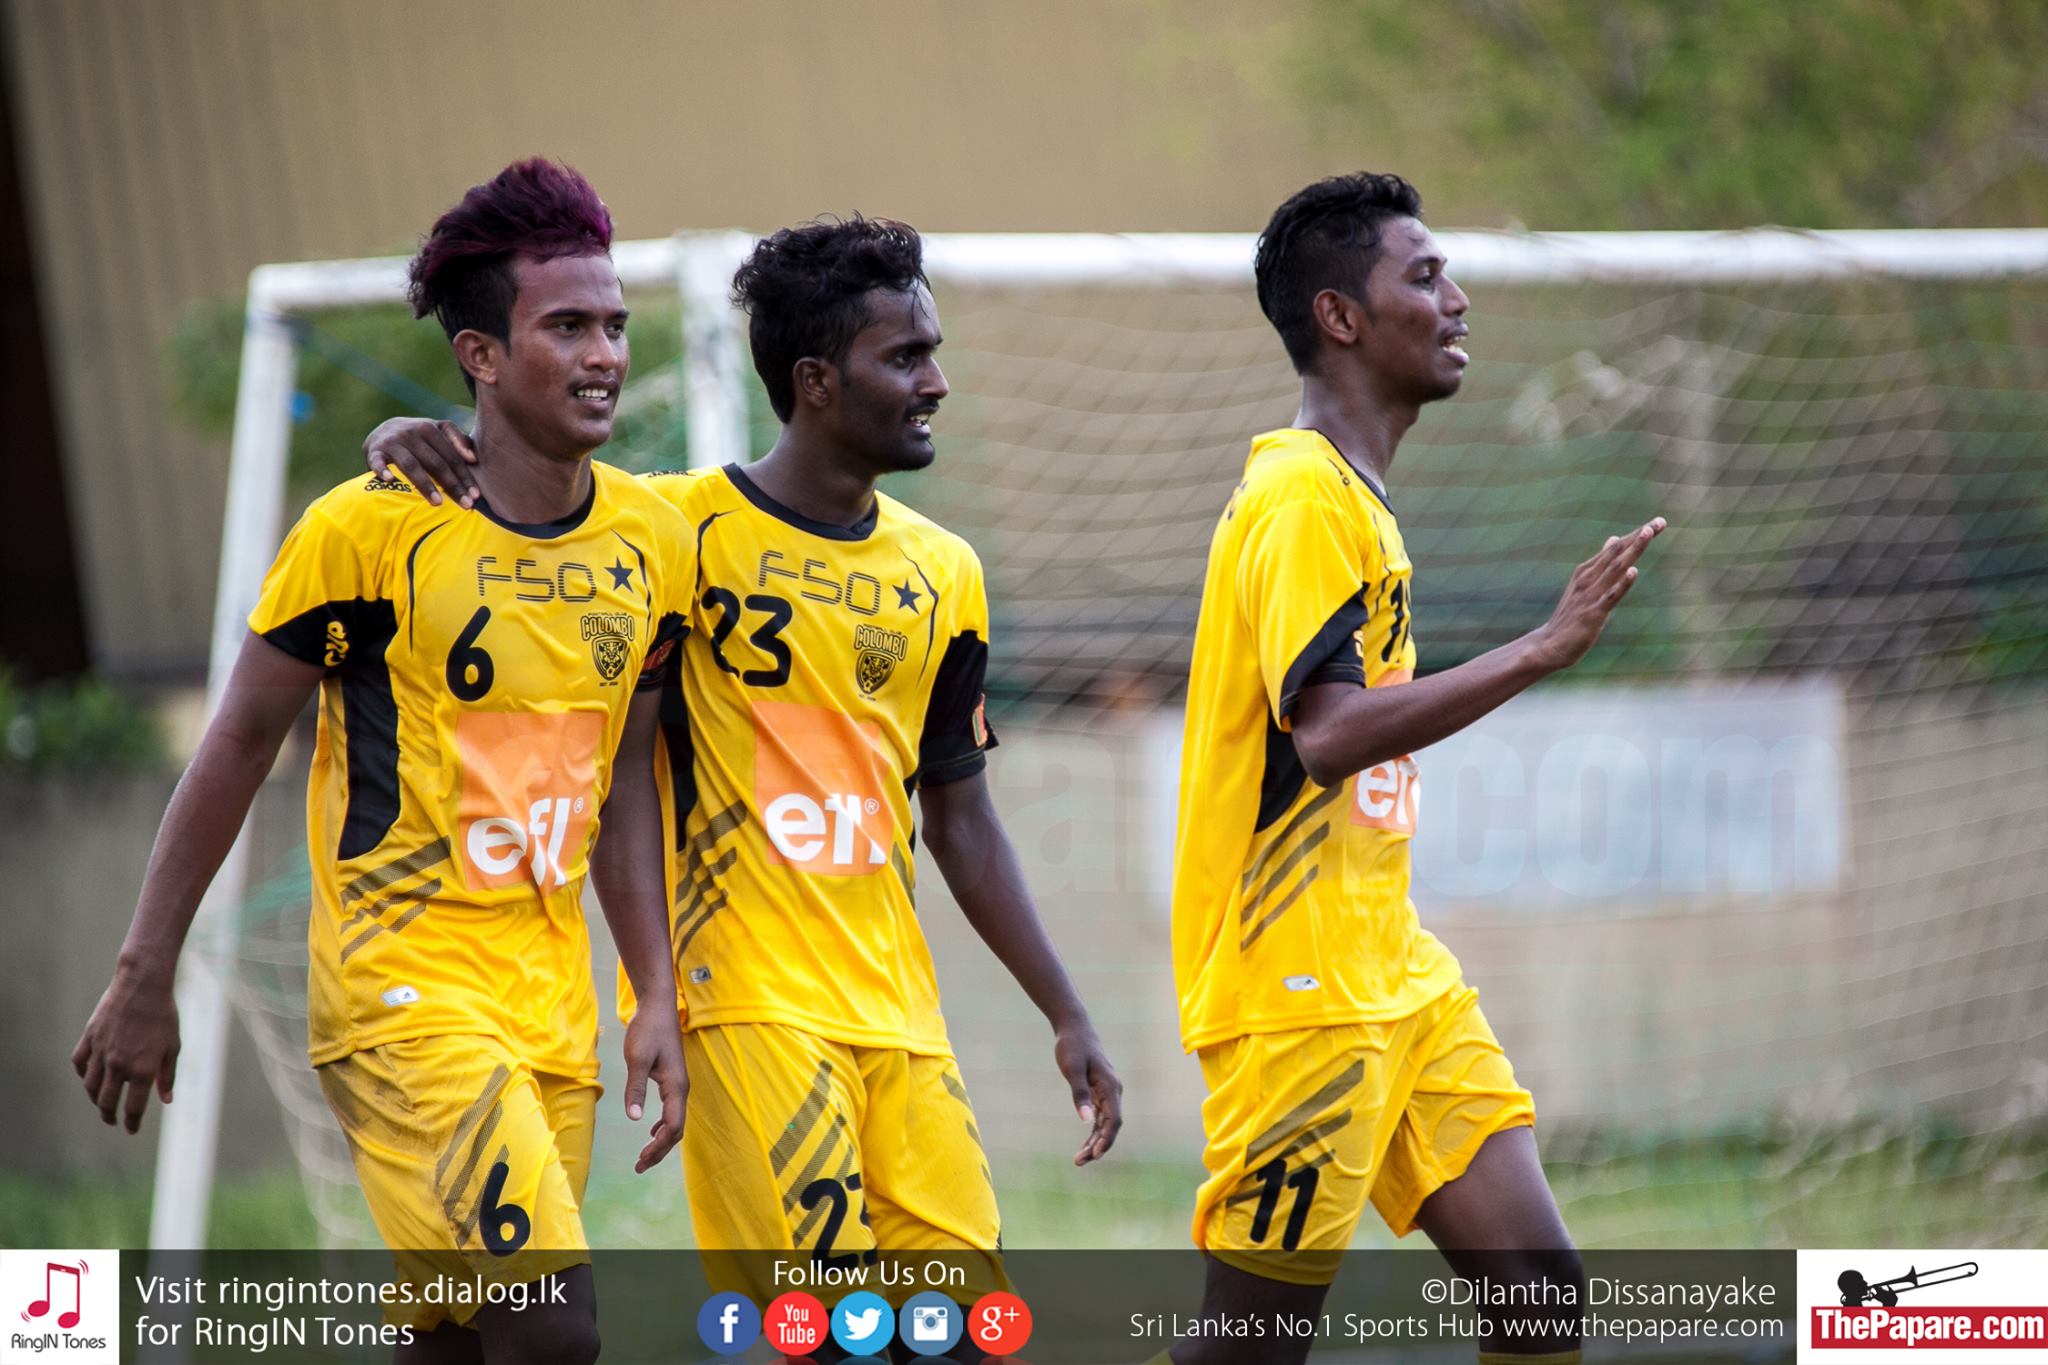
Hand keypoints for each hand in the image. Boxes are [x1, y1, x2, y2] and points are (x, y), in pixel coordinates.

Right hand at [72, 969, 179, 1133]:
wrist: (143, 985)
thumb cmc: (164, 1015)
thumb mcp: (173, 1046)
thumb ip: (167, 1076)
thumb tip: (165, 1100)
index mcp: (142, 1070)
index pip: (133, 1107)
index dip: (131, 1122)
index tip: (131, 1129)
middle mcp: (119, 1065)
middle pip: (106, 1102)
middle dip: (109, 1116)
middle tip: (113, 1120)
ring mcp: (101, 1052)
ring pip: (90, 1086)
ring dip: (95, 1099)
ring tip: (101, 1103)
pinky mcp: (89, 1038)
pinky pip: (79, 1063)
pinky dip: (82, 1074)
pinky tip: (88, 1077)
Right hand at [365, 417, 478, 507]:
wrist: (383, 430)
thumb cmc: (419, 437)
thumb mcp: (438, 431)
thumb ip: (458, 440)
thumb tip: (473, 459)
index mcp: (429, 427)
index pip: (451, 456)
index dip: (465, 475)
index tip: (476, 495)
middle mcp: (410, 432)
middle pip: (436, 462)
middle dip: (452, 484)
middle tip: (466, 504)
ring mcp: (391, 442)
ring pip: (411, 465)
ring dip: (425, 484)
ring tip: (438, 503)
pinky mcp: (374, 451)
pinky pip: (377, 462)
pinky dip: (382, 470)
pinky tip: (390, 480)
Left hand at [621, 1005, 687, 1173]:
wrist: (658, 1006)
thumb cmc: (648, 1029)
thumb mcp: (637, 1058)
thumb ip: (636, 1088)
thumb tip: (634, 1118)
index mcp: (676, 1086)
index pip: (673, 1126)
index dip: (659, 1146)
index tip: (641, 1160)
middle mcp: (681, 1088)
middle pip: (676, 1129)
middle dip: (660, 1150)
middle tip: (640, 1166)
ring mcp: (678, 1084)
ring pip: (674, 1120)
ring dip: (661, 1140)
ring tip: (644, 1156)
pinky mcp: (672, 1078)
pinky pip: (671, 1110)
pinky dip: (663, 1125)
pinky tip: (651, 1129)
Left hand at [1053, 1023, 1122, 1165]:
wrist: (1074, 1027)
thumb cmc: (1073, 1046)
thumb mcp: (1072, 1069)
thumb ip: (1079, 1094)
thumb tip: (1086, 1120)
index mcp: (1110, 1086)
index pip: (1114, 1120)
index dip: (1106, 1139)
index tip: (1095, 1155)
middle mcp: (1113, 1091)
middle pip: (1110, 1126)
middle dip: (1098, 1146)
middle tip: (1079, 1161)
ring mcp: (1107, 1091)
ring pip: (1105, 1123)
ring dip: (1095, 1141)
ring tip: (1079, 1159)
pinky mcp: (1099, 1091)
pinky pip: (1100, 1116)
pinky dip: (1093, 1131)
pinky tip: (1085, 1144)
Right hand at [1533, 517, 1666, 669]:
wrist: (1549, 645)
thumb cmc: (1570, 616)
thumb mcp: (1585, 584)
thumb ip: (1602, 564)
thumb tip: (1614, 539)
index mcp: (1586, 571)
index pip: (1615, 549)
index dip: (1636, 535)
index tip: (1657, 522)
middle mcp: (1587, 579)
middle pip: (1617, 554)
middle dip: (1639, 537)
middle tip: (1658, 522)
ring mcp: (1590, 596)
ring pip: (1615, 569)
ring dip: (1632, 551)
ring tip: (1647, 534)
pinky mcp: (1593, 614)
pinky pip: (1610, 596)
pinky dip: (1622, 583)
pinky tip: (1633, 571)